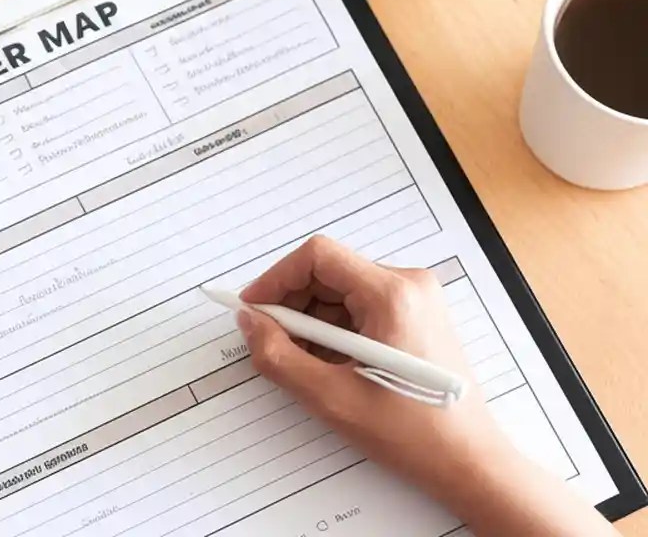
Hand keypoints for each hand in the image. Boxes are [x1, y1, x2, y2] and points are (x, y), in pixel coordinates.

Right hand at [237, 236, 615, 536]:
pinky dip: (334, 330)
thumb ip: (279, 356)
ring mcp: (415, 299)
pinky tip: (331, 365)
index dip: (276, 279)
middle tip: (273, 343)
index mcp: (393, 295)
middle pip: (328, 272)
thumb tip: (249, 322)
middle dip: (292, 306)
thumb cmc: (414, 433)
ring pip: (340, 291)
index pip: (318, 257)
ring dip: (312, 322)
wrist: (467, 460)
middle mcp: (408, 285)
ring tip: (307, 364)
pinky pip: (358, 307)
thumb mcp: (331, 397)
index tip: (254, 309)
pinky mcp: (414, 315)